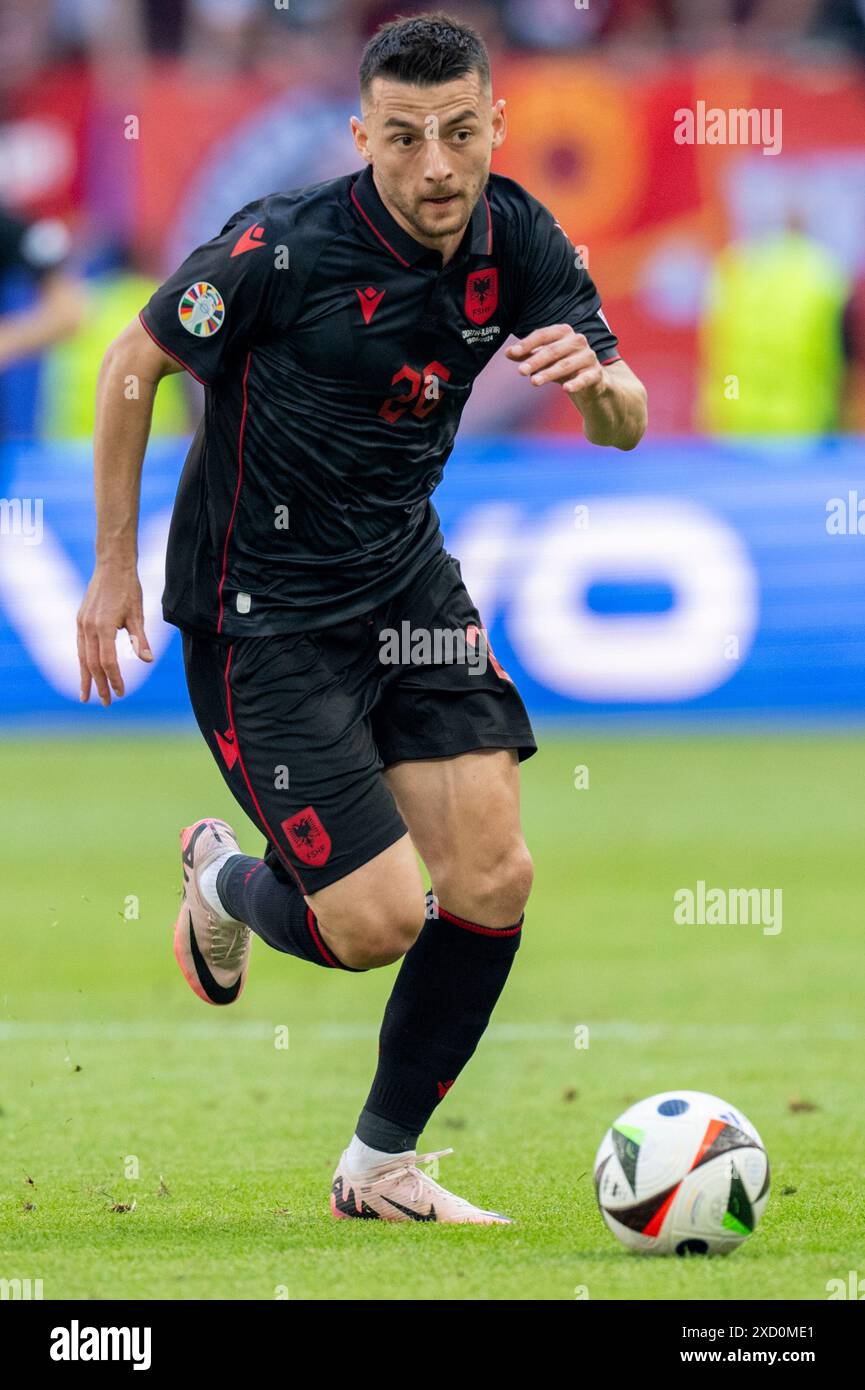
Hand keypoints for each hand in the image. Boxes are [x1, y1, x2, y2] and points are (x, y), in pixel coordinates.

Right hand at [77, 564, 152, 704]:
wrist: (111, 566)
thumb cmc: (128, 589)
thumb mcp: (137, 614)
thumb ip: (140, 639)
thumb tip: (147, 660)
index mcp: (103, 627)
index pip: (108, 662)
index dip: (115, 679)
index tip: (121, 693)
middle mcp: (88, 627)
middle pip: (92, 664)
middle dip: (99, 685)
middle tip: (106, 703)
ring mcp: (81, 624)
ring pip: (82, 657)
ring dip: (85, 678)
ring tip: (86, 695)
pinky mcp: (80, 620)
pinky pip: (80, 646)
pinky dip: (83, 661)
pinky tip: (86, 671)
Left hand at [506, 324, 606, 401]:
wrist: (591, 381)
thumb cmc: (563, 365)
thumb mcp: (544, 359)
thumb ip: (527, 355)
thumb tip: (507, 353)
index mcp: (563, 332)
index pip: (543, 335)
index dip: (527, 344)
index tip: (513, 353)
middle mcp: (577, 340)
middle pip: (553, 350)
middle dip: (536, 361)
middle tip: (521, 371)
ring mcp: (588, 356)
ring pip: (566, 365)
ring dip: (549, 373)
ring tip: (534, 382)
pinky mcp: (596, 373)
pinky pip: (585, 378)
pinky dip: (575, 383)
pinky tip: (566, 389)